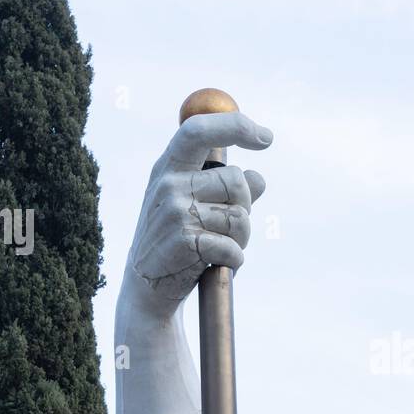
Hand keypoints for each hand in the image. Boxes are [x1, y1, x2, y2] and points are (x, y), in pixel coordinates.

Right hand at [127, 111, 272, 313]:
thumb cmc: (176, 241)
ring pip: (240, 217)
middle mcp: (168, 184)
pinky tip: (216, 265)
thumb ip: (228, 191)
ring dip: (241, 239)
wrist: (147, 288)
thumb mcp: (195, 206)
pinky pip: (233, 247)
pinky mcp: (184, 241)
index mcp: (169, 167)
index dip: (235, 126)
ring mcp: (174, 212)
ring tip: (220, 248)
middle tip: (230, 227)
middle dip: (246, 207)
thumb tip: (258, 177)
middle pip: (237, 181)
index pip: (198, 130)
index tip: (266, 137)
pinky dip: (234, 261)